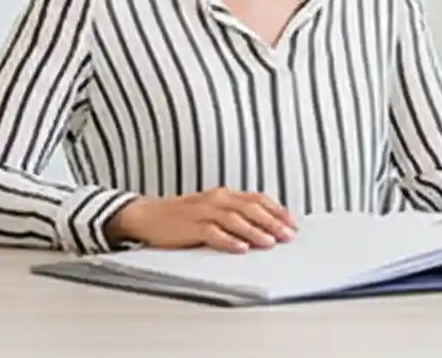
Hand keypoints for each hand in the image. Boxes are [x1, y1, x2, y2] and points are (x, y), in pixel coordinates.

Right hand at [105, 188, 298, 252]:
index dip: (278, 211)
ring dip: (255, 231)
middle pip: (251, 209)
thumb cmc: (184, 216)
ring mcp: (204, 211)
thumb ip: (236, 214)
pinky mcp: (191, 225)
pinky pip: (213, 233)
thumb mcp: (213, 209)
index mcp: (226, 194)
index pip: (258, 200)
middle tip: (288, 236)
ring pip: (235, 220)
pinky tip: (241, 248)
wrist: (148, 215)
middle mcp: (218, 199)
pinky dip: (228, 240)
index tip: (293, 223)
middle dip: (272, 222)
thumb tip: (266, 227)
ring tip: (270, 242)